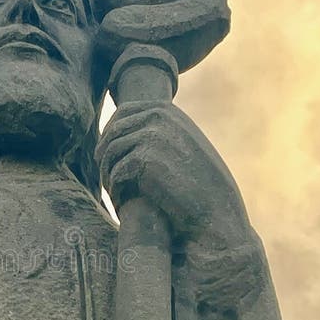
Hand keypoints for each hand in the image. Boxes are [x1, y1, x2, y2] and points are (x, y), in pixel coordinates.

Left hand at [95, 101, 250, 248]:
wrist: (215, 209)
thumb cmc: (199, 184)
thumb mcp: (183, 146)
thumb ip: (160, 132)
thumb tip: (119, 129)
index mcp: (168, 110)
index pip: (124, 112)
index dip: (109, 134)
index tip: (105, 156)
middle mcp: (160, 116)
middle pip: (112, 132)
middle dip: (103, 155)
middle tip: (107, 179)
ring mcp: (152, 135)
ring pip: (110, 153)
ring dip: (107, 175)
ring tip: (115, 193)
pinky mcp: (145, 159)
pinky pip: (115, 173)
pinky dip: (116, 190)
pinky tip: (122, 203)